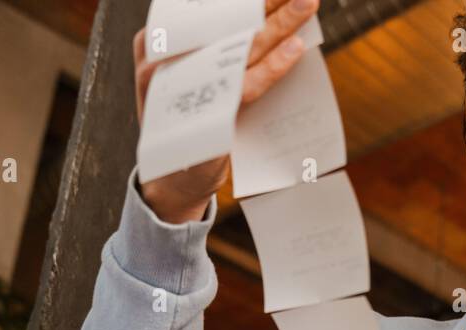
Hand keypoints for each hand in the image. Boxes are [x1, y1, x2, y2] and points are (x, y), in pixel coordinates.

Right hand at [133, 0, 319, 223]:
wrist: (173, 176)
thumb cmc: (188, 115)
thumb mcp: (191, 72)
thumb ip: (212, 45)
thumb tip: (263, 16)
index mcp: (158, 39)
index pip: (206, 6)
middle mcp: (165, 57)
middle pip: (227, 18)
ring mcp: (185, 85)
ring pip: (242, 46)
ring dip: (280, 22)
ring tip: (307, 2)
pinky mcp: (208, 115)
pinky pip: (247, 84)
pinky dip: (274, 66)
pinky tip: (295, 48)